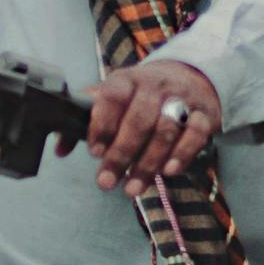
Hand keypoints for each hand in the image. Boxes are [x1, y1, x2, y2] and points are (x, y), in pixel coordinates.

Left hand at [88, 56, 221, 192]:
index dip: (102, 124)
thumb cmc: (141, 95)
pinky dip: (183, 153)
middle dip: (121, 154)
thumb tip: (60, 149)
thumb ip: (85, 120)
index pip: (112, 96)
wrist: (188, 76)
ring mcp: (181, 99)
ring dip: (148, 163)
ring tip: (132, 188)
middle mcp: (154, 86)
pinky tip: (168, 172)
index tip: (95, 152)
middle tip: (106, 182)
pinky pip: (196, 133)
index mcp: (127, 80)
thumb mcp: (113, 98)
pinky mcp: (203, 114)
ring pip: (165, 130)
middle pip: (139, 119)